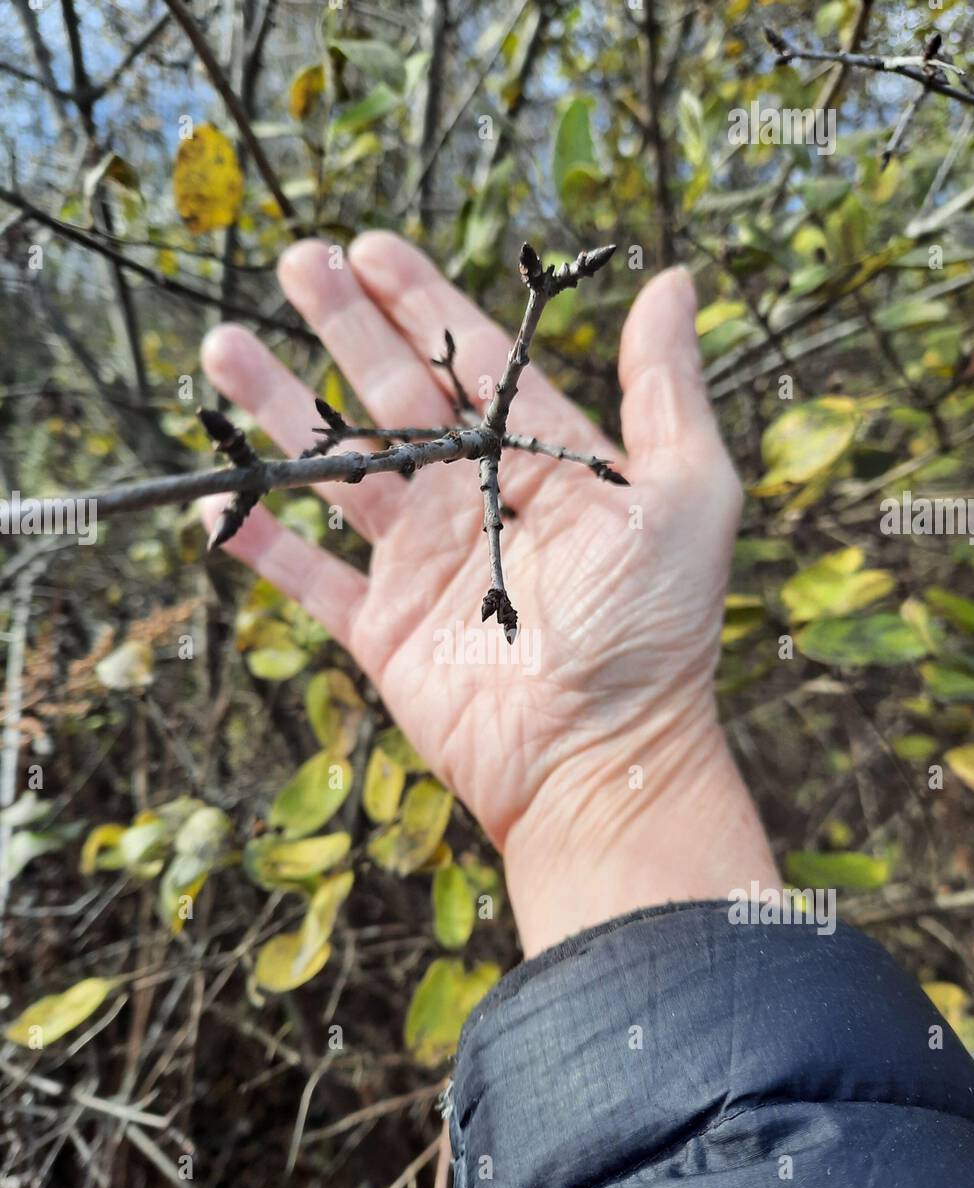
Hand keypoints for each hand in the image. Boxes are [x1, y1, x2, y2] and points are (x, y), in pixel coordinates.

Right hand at [201, 234, 778, 955]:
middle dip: (343, 327)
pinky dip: (262, 542)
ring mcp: (423, 565)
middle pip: (391, 398)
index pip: (470, 362)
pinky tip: (220, 497)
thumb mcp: (685, 494)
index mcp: (540, 461)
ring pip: (336, 472)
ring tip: (223, 347)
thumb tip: (675, 281)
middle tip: (295, 261)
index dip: (422, 302)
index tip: (373, 248)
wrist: (601, 760)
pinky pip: (308, 577)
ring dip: (280, 411)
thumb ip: (666, 388)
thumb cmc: (656, 630)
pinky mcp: (382, 629)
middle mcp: (474, 501)